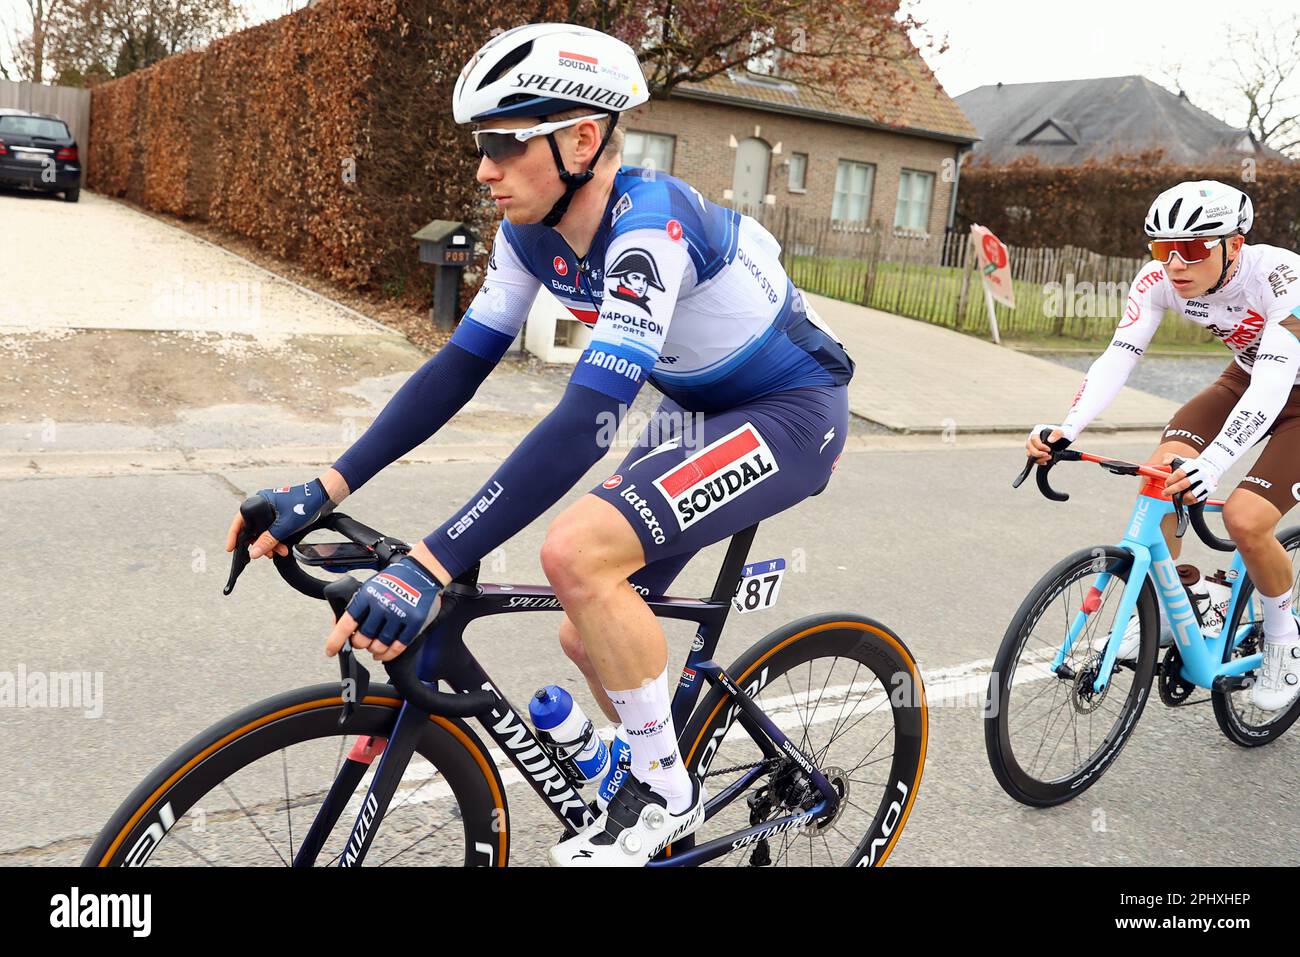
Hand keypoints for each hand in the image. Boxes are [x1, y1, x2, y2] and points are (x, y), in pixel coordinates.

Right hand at [225, 478, 336, 561]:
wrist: (324, 497)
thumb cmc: (305, 503)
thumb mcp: (285, 525)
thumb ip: (269, 540)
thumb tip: (253, 553)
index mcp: (259, 500)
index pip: (240, 520)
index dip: (234, 535)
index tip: (231, 549)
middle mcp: (263, 504)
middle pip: (252, 528)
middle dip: (259, 543)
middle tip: (266, 554)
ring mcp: (272, 510)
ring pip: (263, 531)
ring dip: (270, 543)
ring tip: (279, 551)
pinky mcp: (280, 516)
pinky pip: (272, 530)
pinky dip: (276, 539)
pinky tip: (281, 547)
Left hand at [326, 557, 443, 662]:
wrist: (422, 572)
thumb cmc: (394, 580)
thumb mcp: (369, 587)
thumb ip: (356, 606)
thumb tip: (339, 627)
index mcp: (367, 596)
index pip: (346, 624)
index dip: (336, 641)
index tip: (330, 651)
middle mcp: (382, 606)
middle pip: (362, 640)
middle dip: (359, 644)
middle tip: (362, 641)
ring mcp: (399, 616)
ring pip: (379, 646)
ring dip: (374, 650)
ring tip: (374, 647)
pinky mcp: (414, 623)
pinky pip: (397, 647)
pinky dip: (389, 654)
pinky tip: (385, 653)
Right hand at [1026, 423, 1073, 463]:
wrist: (1066, 437)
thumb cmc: (1064, 433)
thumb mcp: (1062, 431)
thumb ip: (1056, 434)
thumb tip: (1050, 440)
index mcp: (1038, 430)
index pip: (1033, 438)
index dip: (1040, 445)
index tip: (1049, 449)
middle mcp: (1034, 437)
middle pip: (1029, 446)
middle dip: (1037, 453)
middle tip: (1048, 455)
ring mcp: (1034, 445)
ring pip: (1029, 452)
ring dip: (1037, 458)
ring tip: (1048, 458)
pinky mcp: (1037, 451)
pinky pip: (1033, 458)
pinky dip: (1038, 461)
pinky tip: (1045, 462)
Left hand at [1163, 454, 1220, 503]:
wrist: (1212, 467)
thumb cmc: (1192, 466)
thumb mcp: (1182, 459)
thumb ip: (1171, 458)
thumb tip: (1164, 462)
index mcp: (1194, 465)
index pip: (1180, 473)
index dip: (1171, 480)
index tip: (1166, 484)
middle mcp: (1201, 473)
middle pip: (1184, 484)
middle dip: (1172, 490)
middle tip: (1165, 493)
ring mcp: (1207, 482)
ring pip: (1192, 494)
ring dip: (1181, 498)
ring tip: (1176, 498)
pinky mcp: (1210, 490)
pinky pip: (1198, 499)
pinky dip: (1189, 501)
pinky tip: (1183, 500)